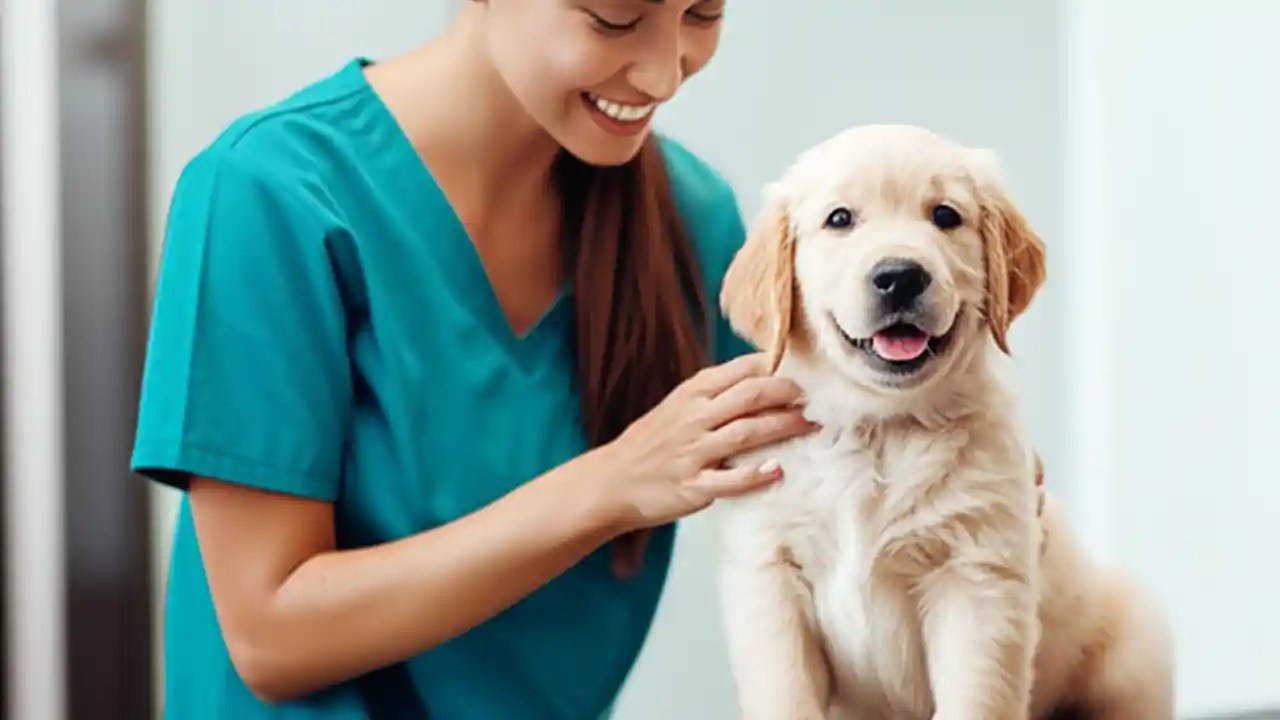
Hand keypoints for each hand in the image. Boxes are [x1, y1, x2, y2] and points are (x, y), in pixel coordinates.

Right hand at [593, 352, 816, 534]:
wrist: (611, 481)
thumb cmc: (651, 443)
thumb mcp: (678, 406)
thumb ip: (715, 394)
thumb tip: (763, 380)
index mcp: (692, 394)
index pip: (741, 370)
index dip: (776, 367)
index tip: (804, 370)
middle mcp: (694, 418)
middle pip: (750, 397)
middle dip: (787, 394)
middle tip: (814, 398)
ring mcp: (694, 452)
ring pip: (747, 433)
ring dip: (784, 427)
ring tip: (810, 425)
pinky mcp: (693, 486)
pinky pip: (730, 479)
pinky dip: (756, 474)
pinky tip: (778, 470)